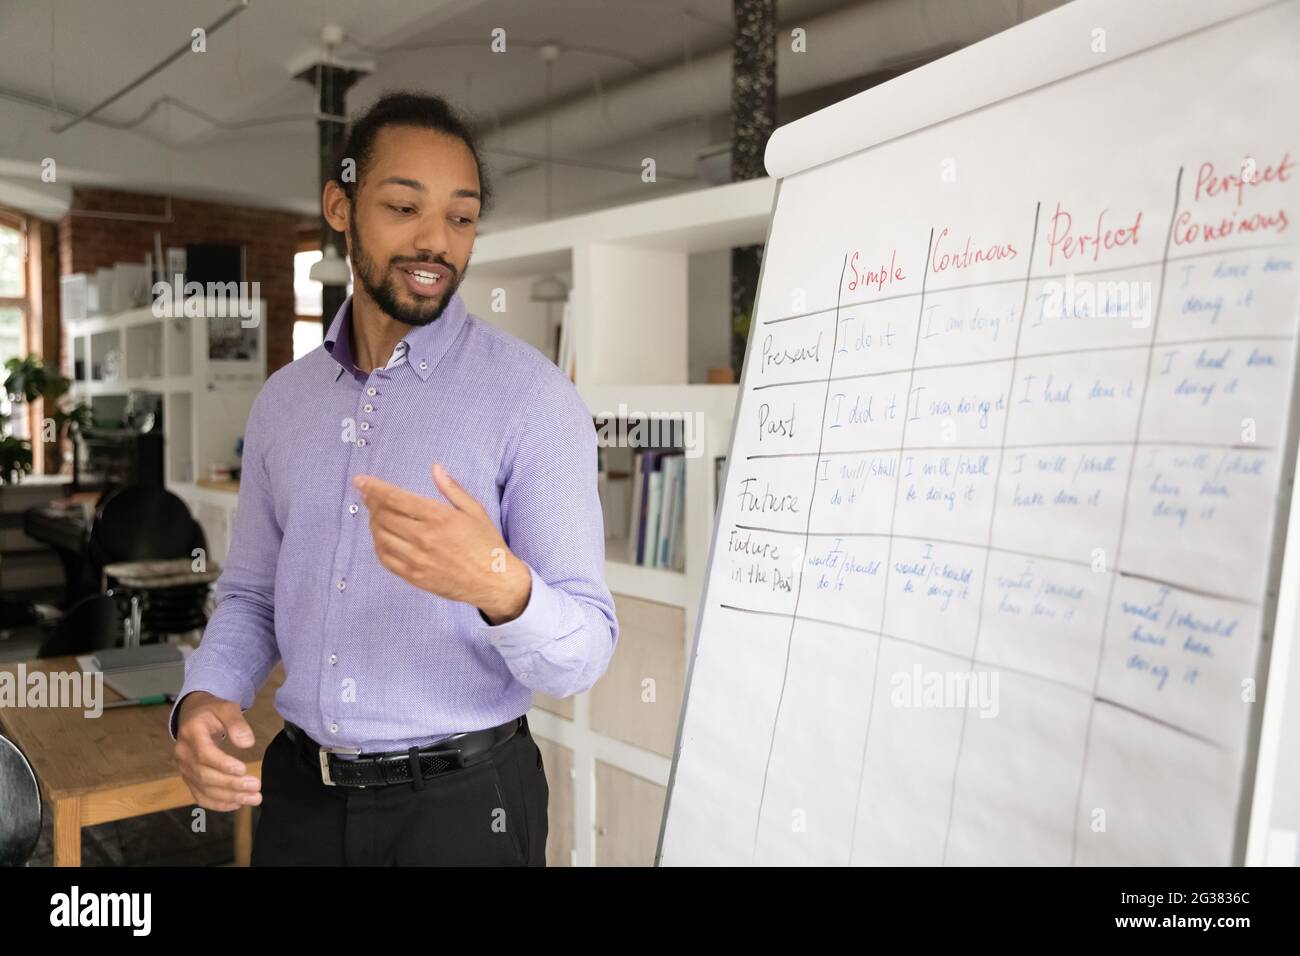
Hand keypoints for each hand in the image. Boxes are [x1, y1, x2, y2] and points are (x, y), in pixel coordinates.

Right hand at [174, 691, 261, 811]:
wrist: (193, 716)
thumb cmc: (212, 711)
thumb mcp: (226, 708)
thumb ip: (236, 722)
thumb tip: (247, 743)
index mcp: (191, 733)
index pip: (204, 754)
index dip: (223, 764)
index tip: (243, 769)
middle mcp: (183, 753)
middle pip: (204, 775)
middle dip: (231, 784)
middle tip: (256, 787)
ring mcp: (184, 768)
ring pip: (203, 788)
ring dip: (229, 797)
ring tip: (253, 798)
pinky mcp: (189, 778)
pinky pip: (200, 795)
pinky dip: (217, 803)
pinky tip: (237, 804)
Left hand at [353, 462, 531, 623]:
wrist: (494, 580)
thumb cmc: (487, 544)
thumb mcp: (474, 510)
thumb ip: (451, 488)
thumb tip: (435, 468)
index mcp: (439, 516)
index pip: (395, 498)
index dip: (374, 488)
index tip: (360, 481)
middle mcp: (424, 537)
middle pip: (383, 515)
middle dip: (371, 502)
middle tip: (369, 496)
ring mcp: (418, 558)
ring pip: (381, 536)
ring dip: (373, 523)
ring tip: (376, 515)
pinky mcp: (415, 576)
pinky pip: (386, 559)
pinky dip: (378, 545)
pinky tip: (381, 538)